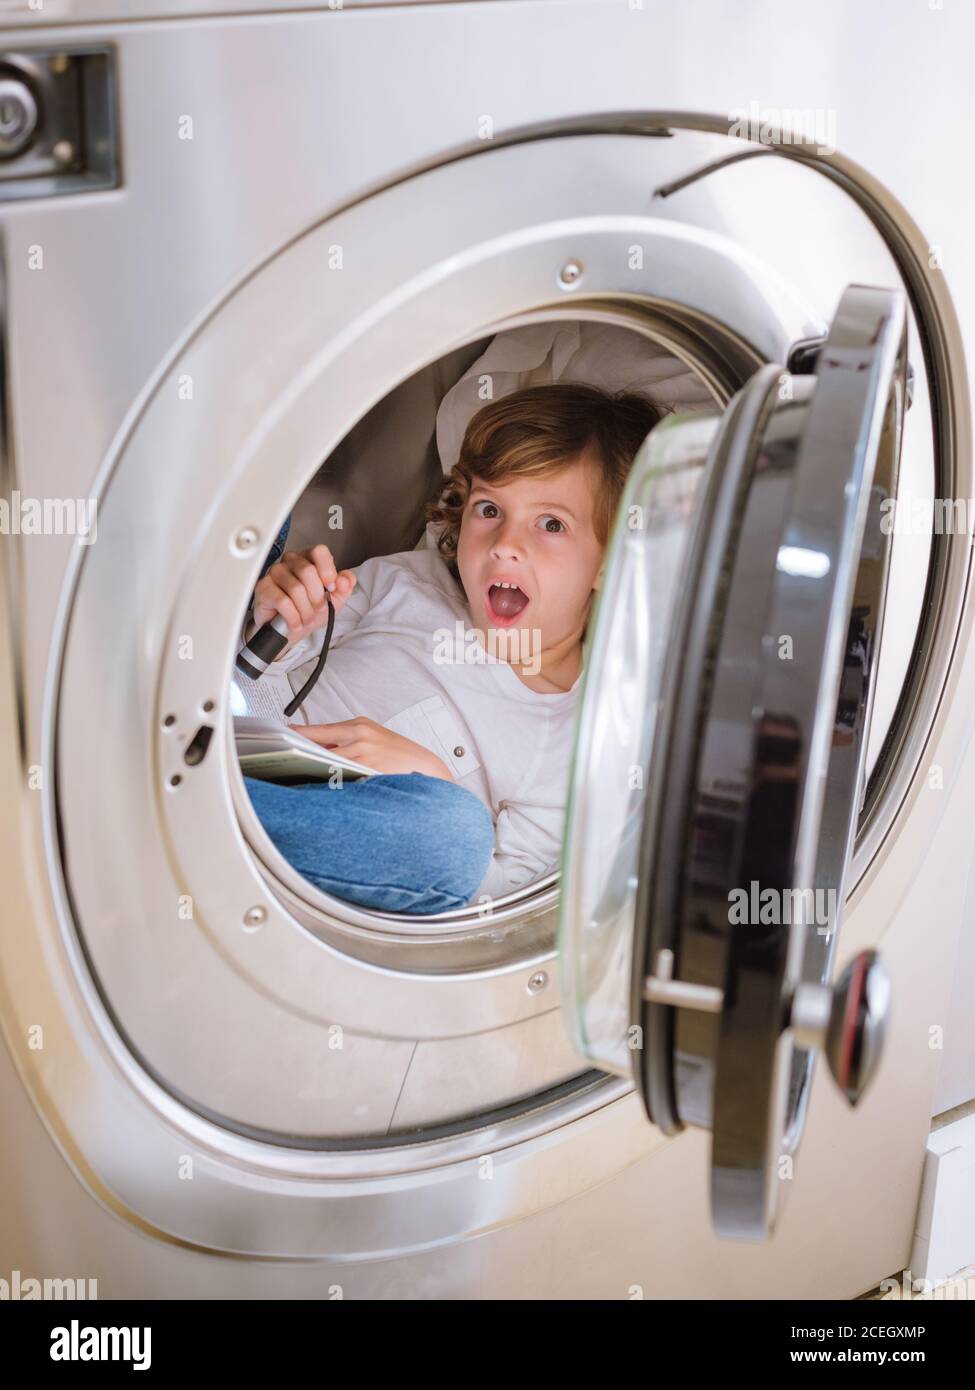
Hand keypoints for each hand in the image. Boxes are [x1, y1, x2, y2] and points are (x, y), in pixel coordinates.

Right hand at [250, 545, 356, 649]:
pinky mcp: (264, 588)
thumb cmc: (309, 611)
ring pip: (296, 588)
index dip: (327, 570)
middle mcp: (291, 562)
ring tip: (306, 619)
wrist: (290, 630)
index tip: (331, 587)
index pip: (319, 551)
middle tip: (317, 610)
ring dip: (305, 611)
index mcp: (309, 559)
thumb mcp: (335, 600)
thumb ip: (345, 587)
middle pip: (308, 571)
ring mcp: (275, 573)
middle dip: (317, 597)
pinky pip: (283, 601)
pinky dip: (293, 617)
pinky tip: (295, 622)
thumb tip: (345, 579)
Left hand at [287, 718, 455, 780]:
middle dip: (296, 748)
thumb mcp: (373, 739)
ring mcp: (362, 754)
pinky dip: (327, 780)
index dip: (296, 735)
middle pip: (315, 742)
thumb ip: (347, 742)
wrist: (427, 768)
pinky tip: (316, 785)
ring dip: (309, 766)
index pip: (318, 730)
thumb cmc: (400, 756)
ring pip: (325, 761)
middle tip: (278, 755)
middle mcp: (358, 736)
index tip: (280, 739)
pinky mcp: (368, 771)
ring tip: (292, 771)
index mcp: (359, 725)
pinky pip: (340, 777)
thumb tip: (316, 748)